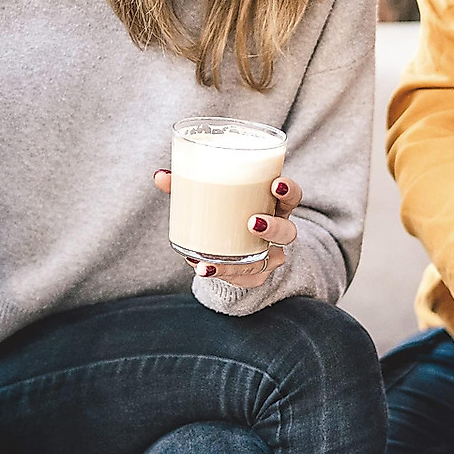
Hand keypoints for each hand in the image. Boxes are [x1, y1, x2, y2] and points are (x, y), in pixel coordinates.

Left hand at [153, 170, 299, 286]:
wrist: (242, 250)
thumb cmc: (230, 214)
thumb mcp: (217, 199)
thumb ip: (190, 185)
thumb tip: (160, 176)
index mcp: (274, 205)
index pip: (292, 196)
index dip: (288, 190)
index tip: (275, 184)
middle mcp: (279, 231)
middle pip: (288, 231)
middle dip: (273, 227)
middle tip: (252, 222)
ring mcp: (270, 256)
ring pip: (265, 261)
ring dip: (237, 262)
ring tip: (209, 263)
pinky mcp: (254, 274)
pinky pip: (241, 277)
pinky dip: (220, 271)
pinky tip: (202, 268)